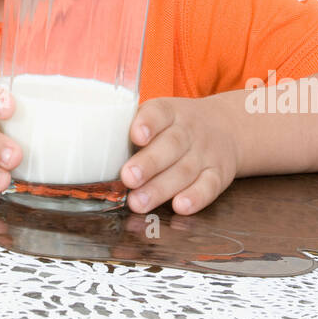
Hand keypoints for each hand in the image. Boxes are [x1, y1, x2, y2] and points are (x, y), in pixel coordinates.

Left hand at [120, 94, 238, 214]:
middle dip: (149, 164)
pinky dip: (197, 197)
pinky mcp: (219, 174)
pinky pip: (210, 186)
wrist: (228, 127)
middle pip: (171, 145)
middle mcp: (189, 131)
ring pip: (186, 170)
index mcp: (170, 112)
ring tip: (139, 203)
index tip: (136, 135)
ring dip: (162, 188)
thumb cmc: (175, 126)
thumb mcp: (158, 116)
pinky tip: (180, 206)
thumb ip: (130, 130)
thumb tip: (89, 151)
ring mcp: (206, 152)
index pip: (159, 113)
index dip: (148, 123)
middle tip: (128, 178)